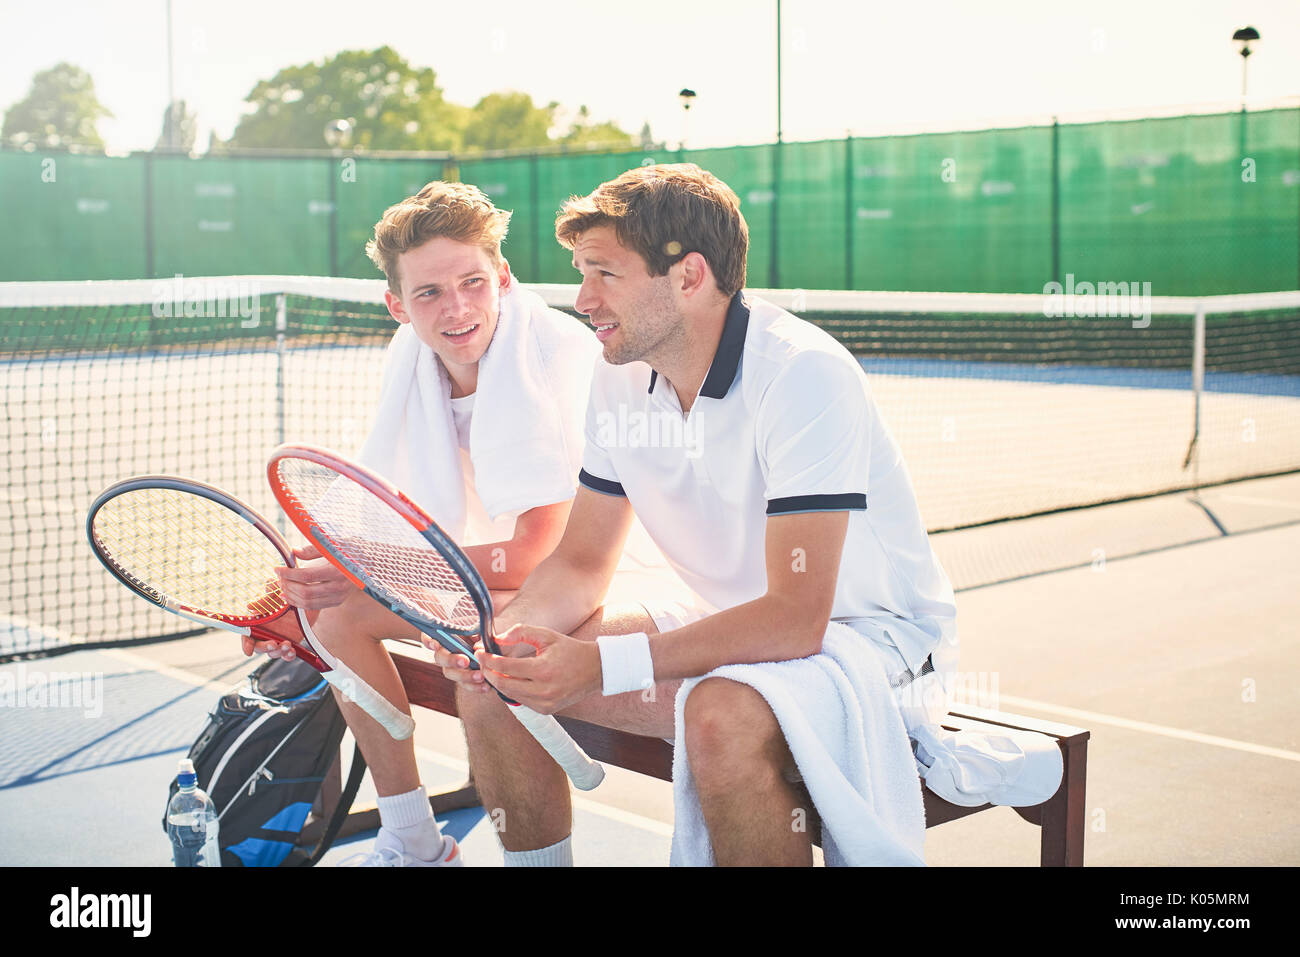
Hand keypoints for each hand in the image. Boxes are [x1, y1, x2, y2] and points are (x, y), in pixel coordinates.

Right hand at [241, 577, 299, 659]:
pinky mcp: (289, 643)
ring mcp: (277, 638)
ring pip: (273, 653)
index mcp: (258, 621)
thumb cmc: (288, 594)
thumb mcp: (277, 594)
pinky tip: (292, 651)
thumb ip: (265, 599)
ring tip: (287, 644)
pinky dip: (288, 656)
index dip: (246, 644)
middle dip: (265, 648)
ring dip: (278, 651)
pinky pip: (286, 655)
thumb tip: (250, 606)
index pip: (247, 635)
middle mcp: (266, 632)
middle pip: (259, 647)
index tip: (249, 652)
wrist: (308, 600)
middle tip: (274, 644)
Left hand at [274, 544, 353, 608]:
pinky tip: (289, 596)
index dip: (289, 573)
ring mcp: (338, 597)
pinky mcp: (337, 602)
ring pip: (308, 603)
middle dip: (288, 585)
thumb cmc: (350, 550)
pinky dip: (299, 603)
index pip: (307, 575)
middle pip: (305, 592)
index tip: (277, 569)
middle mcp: (339, 587)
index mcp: (338, 570)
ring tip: (281, 587)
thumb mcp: (334, 543)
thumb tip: (294, 552)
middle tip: (278, 578)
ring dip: (291, 596)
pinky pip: (314, 607)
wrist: (369, 563)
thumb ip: (313, 549)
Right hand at [424, 634, 490, 693]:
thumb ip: (477, 634)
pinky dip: (475, 686)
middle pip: (440, 658)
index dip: (429, 641)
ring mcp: (452, 666)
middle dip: (452, 660)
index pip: (429, 637)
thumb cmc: (480, 632)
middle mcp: (445, 652)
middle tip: (465, 661)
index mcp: (445, 636)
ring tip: (480, 676)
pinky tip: (485, 686)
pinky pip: (465, 684)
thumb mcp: (479, 628)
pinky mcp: (463, 678)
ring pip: (451, 673)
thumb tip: (477, 648)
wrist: (492, 646)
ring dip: (465, 676)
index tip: (435, 644)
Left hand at [475, 624, 601, 714]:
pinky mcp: (546, 710)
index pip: (505, 668)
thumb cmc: (571, 650)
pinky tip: (511, 678)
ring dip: (499, 682)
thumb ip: (521, 632)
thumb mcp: (547, 635)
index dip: (488, 660)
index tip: (480, 652)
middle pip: (503, 684)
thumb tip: (497, 638)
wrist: (596, 670)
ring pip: (509, 695)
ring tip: (494, 669)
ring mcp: (545, 703)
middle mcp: (543, 690)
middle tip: (482, 661)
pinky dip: (513, 690)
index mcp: (543, 670)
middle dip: (489, 672)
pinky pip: (521, 701)